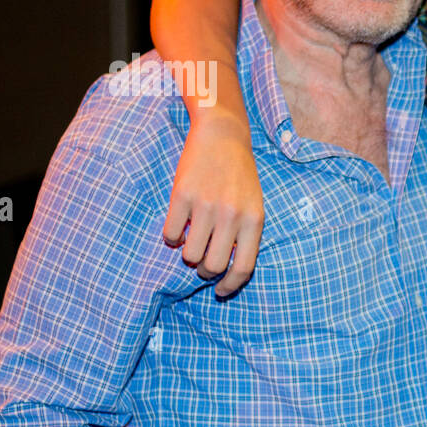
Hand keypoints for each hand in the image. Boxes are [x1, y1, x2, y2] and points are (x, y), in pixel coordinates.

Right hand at [163, 112, 263, 296]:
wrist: (223, 135)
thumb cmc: (240, 175)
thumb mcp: (254, 205)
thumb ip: (246, 235)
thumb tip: (229, 272)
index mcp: (254, 220)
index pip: (243, 268)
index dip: (229, 285)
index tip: (219, 291)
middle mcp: (231, 215)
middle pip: (214, 265)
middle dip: (205, 270)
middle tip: (202, 262)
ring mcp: (206, 205)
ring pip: (189, 254)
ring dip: (187, 254)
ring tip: (190, 241)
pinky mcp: (181, 195)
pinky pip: (171, 234)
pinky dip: (171, 237)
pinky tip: (177, 227)